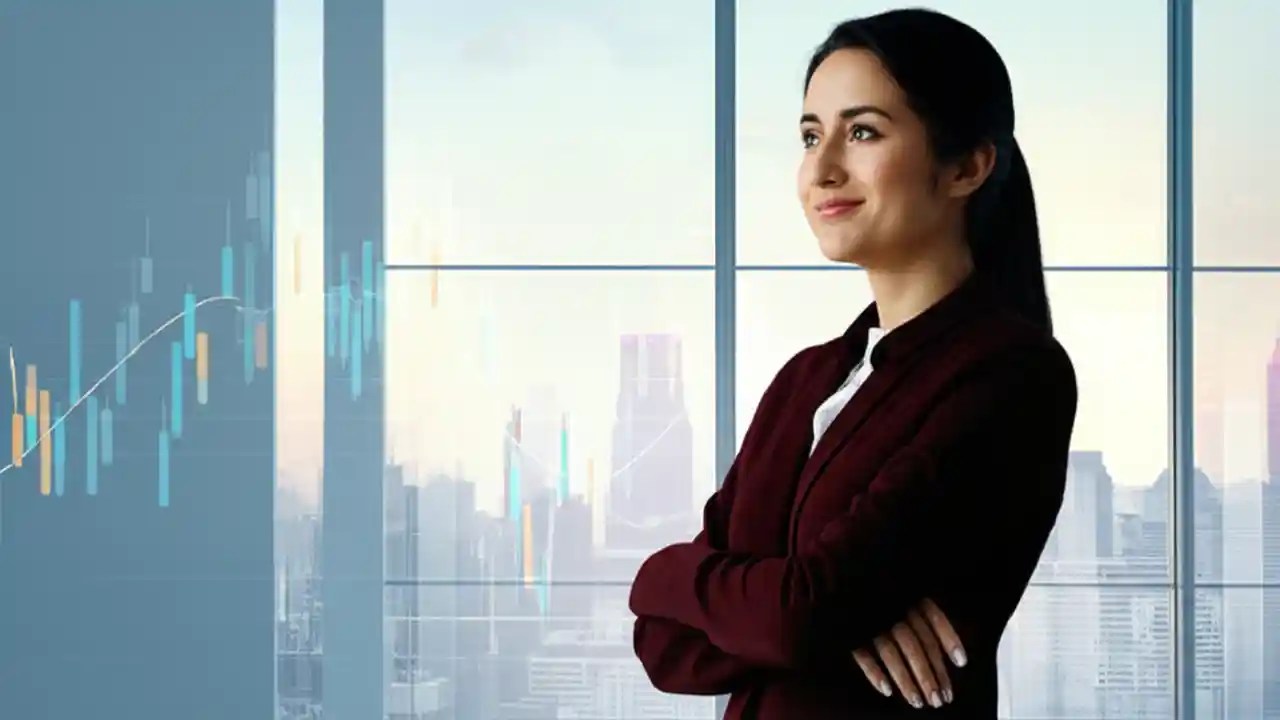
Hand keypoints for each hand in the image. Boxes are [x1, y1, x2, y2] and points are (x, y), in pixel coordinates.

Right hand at [851, 598, 966, 708]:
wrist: (844, 584)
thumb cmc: (883, 599)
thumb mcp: (905, 599)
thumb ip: (925, 619)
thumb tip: (949, 652)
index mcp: (908, 598)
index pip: (934, 618)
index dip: (949, 639)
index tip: (961, 662)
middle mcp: (892, 610)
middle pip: (916, 645)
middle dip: (929, 674)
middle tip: (939, 700)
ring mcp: (871, 623)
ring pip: (892, 655)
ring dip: (906, 681)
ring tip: (918, 703)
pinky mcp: (852, 634)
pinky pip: (863, 656)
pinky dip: (874, 674)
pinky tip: (886, 691)